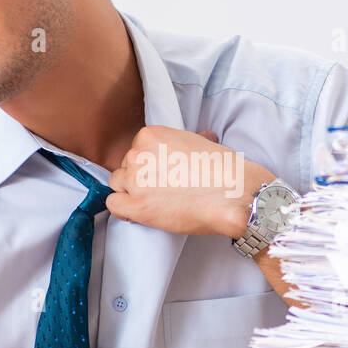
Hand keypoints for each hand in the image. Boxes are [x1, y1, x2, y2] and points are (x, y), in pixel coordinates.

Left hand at [106, 125, 272, 236]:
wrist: (233, 194)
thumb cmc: (223, 169)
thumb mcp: (201, 141)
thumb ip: (184, 142)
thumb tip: (199, 137)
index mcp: (151, 135)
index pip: (135, 149)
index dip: (148, 164)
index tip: (161, 173)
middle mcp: (138, 154)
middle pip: (125, 166)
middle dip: (141, 177)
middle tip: (162, 189)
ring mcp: (135, 180)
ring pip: (117, 184)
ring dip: (131, 193)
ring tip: (155, 201)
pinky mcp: (136, 206)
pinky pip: (113, 205)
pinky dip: (125, 210)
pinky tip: (142, 213)